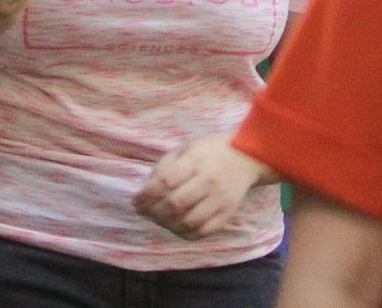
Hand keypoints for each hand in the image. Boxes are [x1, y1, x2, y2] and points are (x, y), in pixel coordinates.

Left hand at [133, 133, 269, 238]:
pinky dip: (184, 233)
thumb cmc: (209, 151)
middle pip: (176, 204)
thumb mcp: (186, 148)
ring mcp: (220, 200)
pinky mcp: (227, 215)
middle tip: (145, 212)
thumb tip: (144, 192)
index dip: (147, 195)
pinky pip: (202, 233)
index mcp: (197, 159)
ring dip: (167, 225)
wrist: (246, 157)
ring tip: (158, 219)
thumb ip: (165, 167)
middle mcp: (210, 181)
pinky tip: (175, 226)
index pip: (166, 182)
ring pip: (188, 222)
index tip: (136, 201)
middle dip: (154, 212)